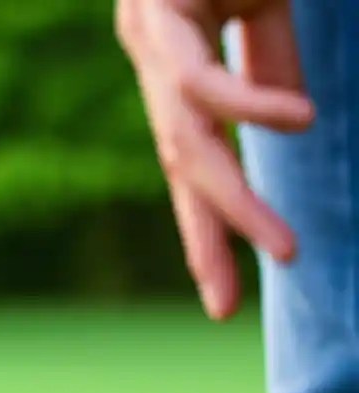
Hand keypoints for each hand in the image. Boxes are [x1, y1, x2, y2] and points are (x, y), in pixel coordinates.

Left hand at [117, 0, 313, 319]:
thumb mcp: (264, 7)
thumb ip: (268, 66)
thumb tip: (295, 124)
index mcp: (173, 64)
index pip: (188, 161)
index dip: (203, 229)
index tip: (221, 298)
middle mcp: (152, 56)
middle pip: (179, 168)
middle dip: (204, 240)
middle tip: (223, 308)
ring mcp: (148, 34)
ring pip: (185, 142)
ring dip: (233, 203)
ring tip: (285, 249)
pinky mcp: (158, 9)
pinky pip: (202, 79)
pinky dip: (252, 106)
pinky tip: (300, 121)